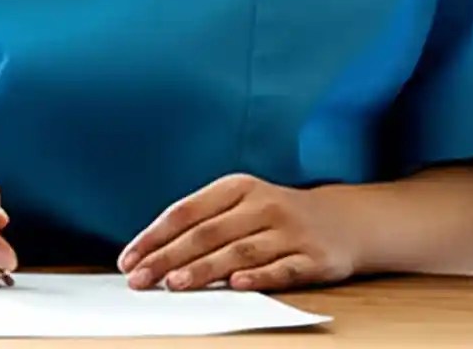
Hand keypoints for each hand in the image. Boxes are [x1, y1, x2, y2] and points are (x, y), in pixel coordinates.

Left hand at [118, 174, 355, 292]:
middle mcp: (263, 204)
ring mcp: (290, 231)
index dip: (154, 236)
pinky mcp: (315, 257)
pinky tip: (236, 285)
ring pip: (240, 251)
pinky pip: (283, 268)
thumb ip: (203, 224)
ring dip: (205, 269)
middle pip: (207, 233)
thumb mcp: (241, 205)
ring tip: (175, 284)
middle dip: (168, 258)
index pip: (186, 211)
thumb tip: (152, 255)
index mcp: (238, 187)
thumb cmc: (276, 216)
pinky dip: (259, 276)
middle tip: (140, 279)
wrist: (344, 221)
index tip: (128, 259)